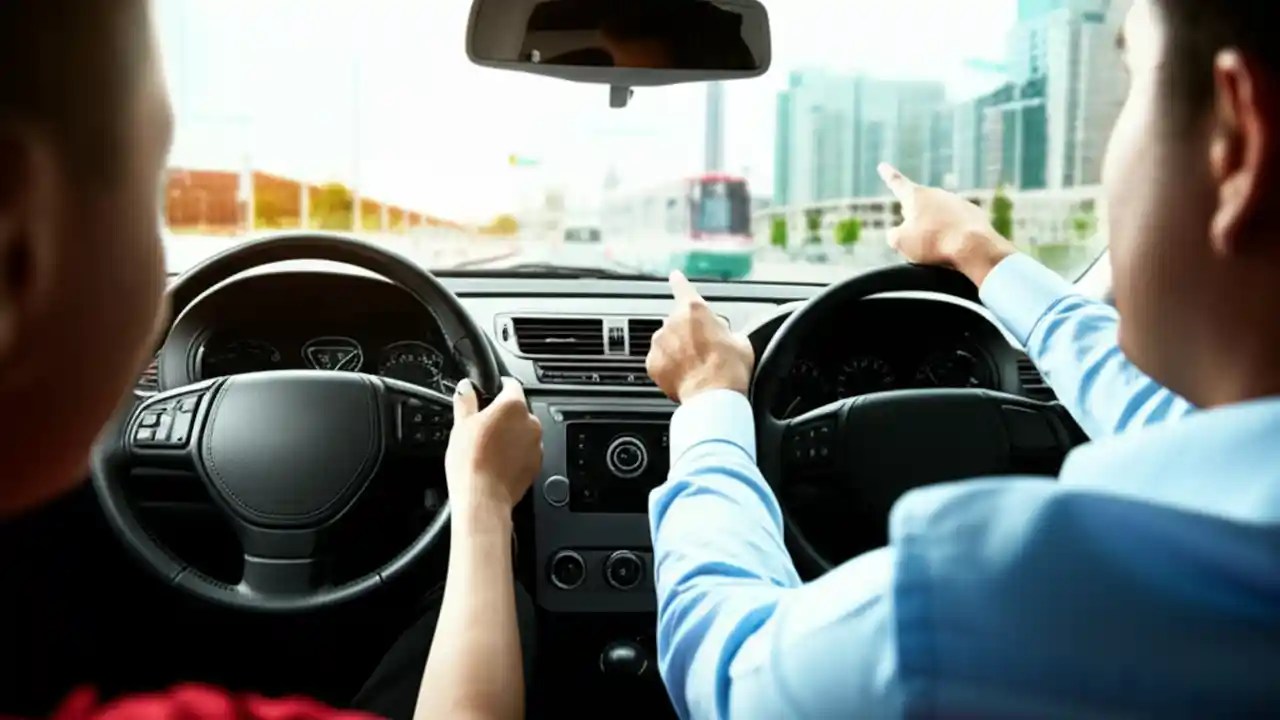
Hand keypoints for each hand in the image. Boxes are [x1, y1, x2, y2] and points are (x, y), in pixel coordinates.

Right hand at [445, 378, 541, 519]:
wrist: (483, 497)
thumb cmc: (471, 461)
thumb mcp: (461, 424)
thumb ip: (466, 401)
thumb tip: (465, 387)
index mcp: (513, 406)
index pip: (511, 385)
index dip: (499, 386)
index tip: (492, 391)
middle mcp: (530, 422)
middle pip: (517, 410)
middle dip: (503, 416)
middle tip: (482, 427)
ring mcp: (536, 444)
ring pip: (523, 432)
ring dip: (510, 435)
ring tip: (488, 447)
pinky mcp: (537, 464)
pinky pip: (526, 451)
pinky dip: (515, 453)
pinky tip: (498, 461)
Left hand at [646, 271, 753, 402]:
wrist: (713, 397)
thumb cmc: (729, 369)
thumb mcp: (740, 341)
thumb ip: (725, 330)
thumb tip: (724, 335)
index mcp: (694, 310)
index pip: (683, 288)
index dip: (679, 282)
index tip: (674, 276)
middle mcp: (672, 323)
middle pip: (678, 322)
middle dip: (688, 332)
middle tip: (705, 351)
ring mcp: (659, 343)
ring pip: (667, 341)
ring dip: (677, 349)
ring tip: (696, 367)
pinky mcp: (652, 363)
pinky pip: (659, 361)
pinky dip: (669, 366)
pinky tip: (685, 376)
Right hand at [878, 162, 1016, 286]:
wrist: (974, 246)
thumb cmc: (933, 242)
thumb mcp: (901, 242)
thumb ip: (893, 235)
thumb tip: (898, 234)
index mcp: (916, 196)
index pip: (897, 183)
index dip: (888, 175)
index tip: (883, 166)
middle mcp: (937, 193)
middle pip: (919, 204)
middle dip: (914, 216)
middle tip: (915, 235)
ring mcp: (957, 202)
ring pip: (939, 214)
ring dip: (935, 227)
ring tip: (937, 247)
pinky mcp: (973, 213)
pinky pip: (956, 223)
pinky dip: (952, 233)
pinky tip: (955, 246)